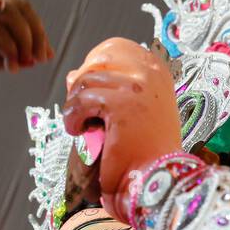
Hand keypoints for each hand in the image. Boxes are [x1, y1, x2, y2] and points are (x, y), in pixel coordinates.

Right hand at [0, 0, 53, 79]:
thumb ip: (4, 53)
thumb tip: (33, 59)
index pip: (18, 4)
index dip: (36, 26)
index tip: (44, 52)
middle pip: (20, 5)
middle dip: (36, 32)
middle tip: (41, 57)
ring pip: (12, 17)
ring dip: (25, 42)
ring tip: (26, 63)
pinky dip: (10, 50)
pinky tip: (12, 66)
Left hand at [61, 38, 182, 218]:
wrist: (156, 181)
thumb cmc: (144, 152)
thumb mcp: (128, 111)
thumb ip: (107, 89)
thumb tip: (72, 74)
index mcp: (156, 71)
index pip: (114, 48)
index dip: (93, 67)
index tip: (91, 93)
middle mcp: (150, 73)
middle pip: (96, 60)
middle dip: (81, 84)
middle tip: (83, 112)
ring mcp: (137, 87)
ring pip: (84, 80)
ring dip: (74, 104)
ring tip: (81, 126)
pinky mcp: (121, 105)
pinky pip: (81, 101)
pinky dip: (73, 117)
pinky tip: (78, 131)